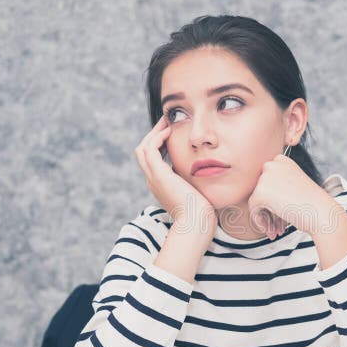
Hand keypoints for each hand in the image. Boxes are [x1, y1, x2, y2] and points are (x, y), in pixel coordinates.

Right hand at [134, 116, 216, 240]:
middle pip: (143, 151)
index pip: (152, 159)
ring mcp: (154, 178)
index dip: (159, 143)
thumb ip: (193, 180)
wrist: (196, 224)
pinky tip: (170, 132)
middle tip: (166, 122)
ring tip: (167, 122)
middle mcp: (153, 180)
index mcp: (160, 184)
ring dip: (154, 133)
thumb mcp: (195, 190)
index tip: (171, 132)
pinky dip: (157, 138)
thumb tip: (203, 170)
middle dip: (154, 134)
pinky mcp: (159, 176)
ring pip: (143, 148)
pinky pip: (150, 149)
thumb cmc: (201, 212)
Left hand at [248, 153, 338, 239]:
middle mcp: (272, 164)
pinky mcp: (260, 192)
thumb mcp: (293, 187)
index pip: (267, 181)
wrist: (321, 212)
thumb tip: (257, 197)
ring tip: (275, 231)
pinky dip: (260, 221)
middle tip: (276, 226)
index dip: (273, 199)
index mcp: (282, 160)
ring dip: (265, 217)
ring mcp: (265, 177)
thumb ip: (276, 187)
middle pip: (261, 191)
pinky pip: (253, 209)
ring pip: (256, 200)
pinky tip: (272, 230)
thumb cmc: (311, 204)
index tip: (281, 213)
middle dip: (268, 210)